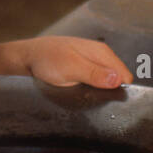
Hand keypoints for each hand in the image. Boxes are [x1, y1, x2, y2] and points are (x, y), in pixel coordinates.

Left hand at [15, 36, 132, 88]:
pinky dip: (90, 91)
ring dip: (98, 93)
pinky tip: (80, 93)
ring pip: (106, 84)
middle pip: (117, 81)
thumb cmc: (47, 59)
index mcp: (102, 53)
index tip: (107, 100)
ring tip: (84, 97)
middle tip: (92, 99)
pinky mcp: (84, 71)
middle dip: (109, 92)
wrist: (27, 58)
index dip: (119, 90)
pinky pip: (95, 84)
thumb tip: (117, 80)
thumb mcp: (70, 68)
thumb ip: (94, 74)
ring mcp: (92, 64)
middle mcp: (100, 57)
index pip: (124, 76)